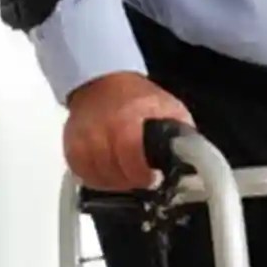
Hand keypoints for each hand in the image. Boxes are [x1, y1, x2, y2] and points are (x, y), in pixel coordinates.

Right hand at [64, 72, 194, 190]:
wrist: (102, 82)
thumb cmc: (139, 99)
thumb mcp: (169, 108)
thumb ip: (182, 134)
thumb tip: (196, 161)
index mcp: (130, 115)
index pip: (130, 148)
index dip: (141, 171)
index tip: (152, 178)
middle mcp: (102, 125)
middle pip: (113, 168)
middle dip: (130, 181)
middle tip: (143, 180)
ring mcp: (83, 136)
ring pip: (96, 175)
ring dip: (113, 183)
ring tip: (127, 178)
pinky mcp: (70, 145)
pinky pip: (81, 173)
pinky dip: (96, 180)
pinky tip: (109, 176)